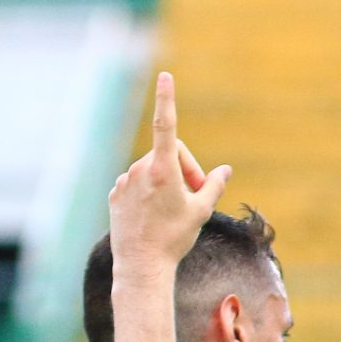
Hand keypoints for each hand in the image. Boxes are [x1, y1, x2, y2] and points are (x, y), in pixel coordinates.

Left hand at [106, 72, 228, 274]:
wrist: (141, 265)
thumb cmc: (174, 239)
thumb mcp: (201, 211)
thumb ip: (213, 185)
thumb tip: (225, 171)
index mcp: (162, 170)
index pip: (167, 126)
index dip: (167, 99)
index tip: (165, 76)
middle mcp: (140, 170)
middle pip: (169, 154)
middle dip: (185, 169)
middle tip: (196, 195)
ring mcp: (125, 182)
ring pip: (152, 170)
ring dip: (166, 182)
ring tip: (173, 211)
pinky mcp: (116, 194)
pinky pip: (136, 184)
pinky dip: (148, 192)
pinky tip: (153, 215)